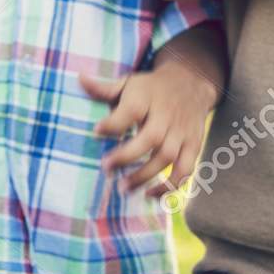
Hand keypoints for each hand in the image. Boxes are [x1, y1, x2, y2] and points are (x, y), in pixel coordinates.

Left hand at [83, 64, 213, 197]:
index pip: (131, 110)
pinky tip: (150, 195)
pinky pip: (185, 169)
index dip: (113, 123)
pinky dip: (171, 185)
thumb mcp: (129, 82)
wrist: (192, 82)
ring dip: (145, 175)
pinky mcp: (193, 145)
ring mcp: (182, 132)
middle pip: (150, 138)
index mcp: (146, 97)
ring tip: (123, 188)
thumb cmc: (151, 87)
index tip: (95, 133)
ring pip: (167, 157)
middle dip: (127, 156)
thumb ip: (105, 88)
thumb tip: (79, 79)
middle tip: (106, 168)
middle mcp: (166, 115)